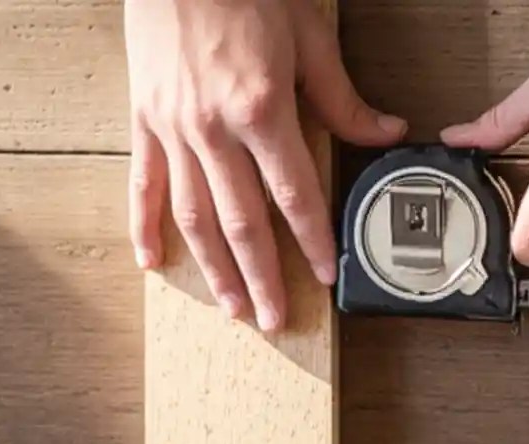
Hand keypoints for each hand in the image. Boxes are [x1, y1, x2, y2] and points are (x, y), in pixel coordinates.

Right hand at [126, 0, 405, 330]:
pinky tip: (152, 263)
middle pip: (241, 221)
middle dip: (261, 276)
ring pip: (193, 215)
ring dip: (213, 267)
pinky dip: (144, 226)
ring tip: (231, 306)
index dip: (312, 241)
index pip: (294, 195)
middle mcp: (212, 129)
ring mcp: (172, 128)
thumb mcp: (309, 39)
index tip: (324, 276)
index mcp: (260, 110)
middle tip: (276, 319)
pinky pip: (142, 184)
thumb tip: (386, 133)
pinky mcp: (143, 119)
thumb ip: (344, 99)